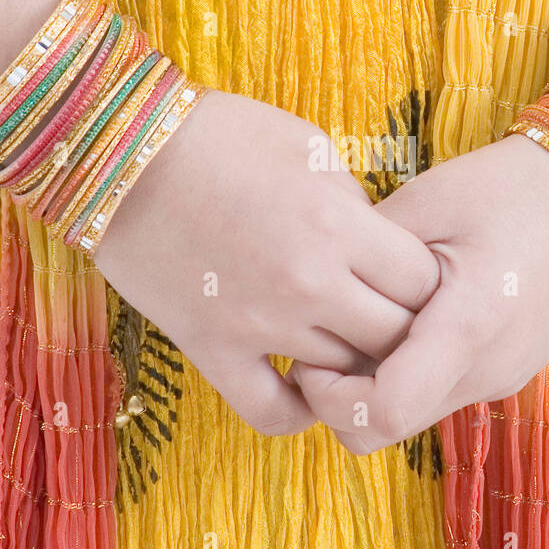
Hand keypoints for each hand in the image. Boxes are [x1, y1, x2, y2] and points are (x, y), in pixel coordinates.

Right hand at [93, 90, 439, 435]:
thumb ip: (356, 206)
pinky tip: (302, 382)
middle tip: (391, 316)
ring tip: (348, 344)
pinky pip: (273, 413)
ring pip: (345, 377)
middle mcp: (307, 282)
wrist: (119, 151)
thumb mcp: (310, 148)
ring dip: (355, 365)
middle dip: (405, 328)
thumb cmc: (220, 135)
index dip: (429, 283)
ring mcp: (259, 323)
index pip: (425, 284)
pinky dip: (299, 409)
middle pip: (398, 338)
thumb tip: (379, 250)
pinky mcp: (211, 350)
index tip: (414, 277)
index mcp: (337, 223)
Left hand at [289, 135, 548, 452]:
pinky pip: (440, 390)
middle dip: (343, 396)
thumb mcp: (423, 206)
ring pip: (413, 412)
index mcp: (468, 328)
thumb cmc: (510, 187)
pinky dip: (410, 369)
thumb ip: (364, 261)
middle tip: (327, 335)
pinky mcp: (508, 370)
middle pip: (388, 428)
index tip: (311, 354)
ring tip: (368, 316)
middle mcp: (489, 369)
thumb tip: (313, 299)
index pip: (381, 415)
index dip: (328, 397)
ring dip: (377, 381)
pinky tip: (406, 316)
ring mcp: (503, 377)